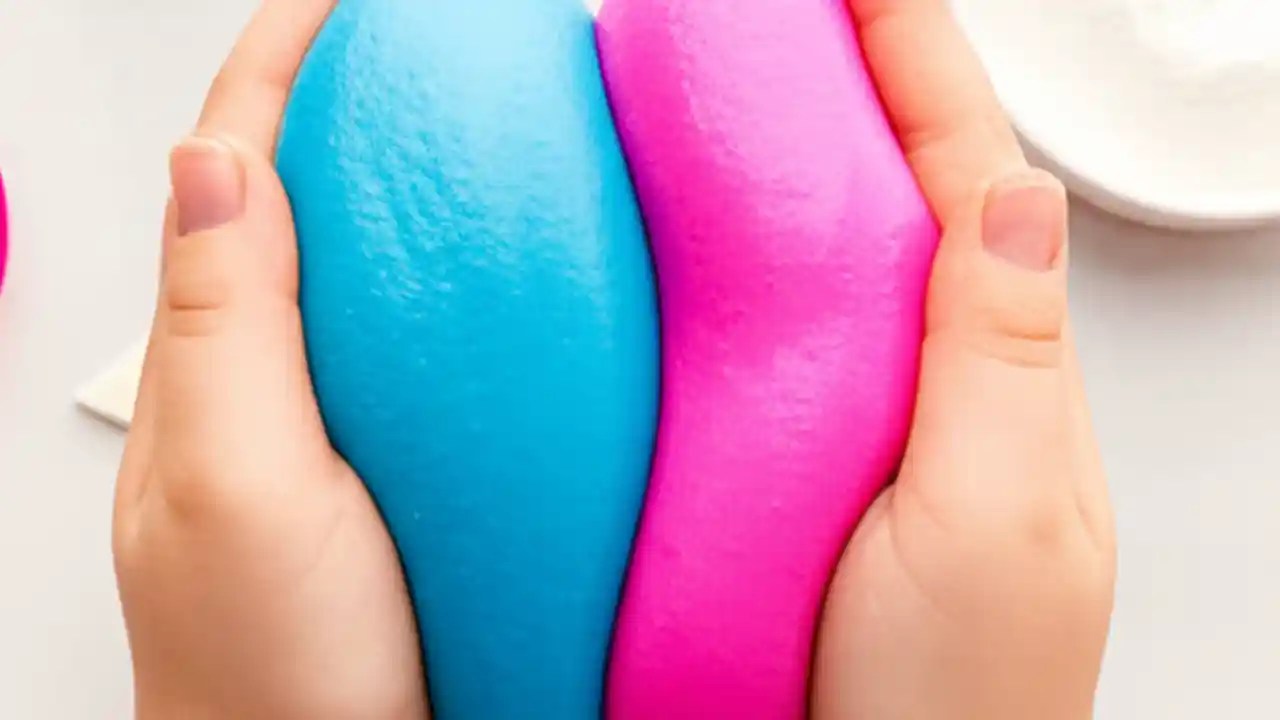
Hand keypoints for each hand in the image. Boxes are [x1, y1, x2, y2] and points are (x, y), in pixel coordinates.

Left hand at [111, 2, 427, 717]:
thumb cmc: (268, 673)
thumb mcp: (238, 490)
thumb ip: (222, 327)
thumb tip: (214, 157)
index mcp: (210, 358)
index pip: (232, 164)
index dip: (279, 60)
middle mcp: (264, 379)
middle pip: (291, 196)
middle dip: (343, 98)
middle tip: (418, 43)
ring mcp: (331, 425)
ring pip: (357, 270)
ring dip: (399, 183)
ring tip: (464, 126)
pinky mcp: (394, 471)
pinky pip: (417, 350)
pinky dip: (453, 285)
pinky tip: (504, 279)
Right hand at [814, 2, 1115, 718]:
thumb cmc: (955, 699)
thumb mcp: (991, 524)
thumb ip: (1002, 361)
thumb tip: (1012, 198)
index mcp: (1005, 376)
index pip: (968, 177)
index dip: (920, 61)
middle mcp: (947, 384)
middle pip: (916, 194)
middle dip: (868, 82)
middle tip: (801, 16)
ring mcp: (879, 422)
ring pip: (856, 260)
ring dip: (819, 156)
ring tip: (766, 82)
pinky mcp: (812, 466)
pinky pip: (800, 337)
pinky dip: (772, 261)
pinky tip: (729, 239)